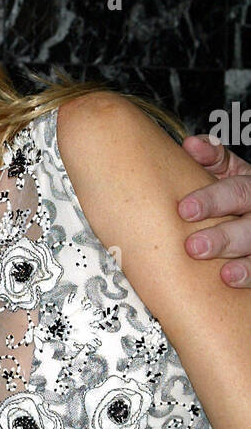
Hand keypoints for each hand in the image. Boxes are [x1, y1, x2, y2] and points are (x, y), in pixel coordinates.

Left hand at [179, 135, 250, 285]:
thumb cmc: (236, 193)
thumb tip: (190, 144)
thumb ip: (212, 158)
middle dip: (224, 237)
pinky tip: (234, 283)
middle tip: (193, 247)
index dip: (212, 200)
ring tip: (225, 274)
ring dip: (247, 266)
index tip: (184, 210)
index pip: (237, 190)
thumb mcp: (230, 172)